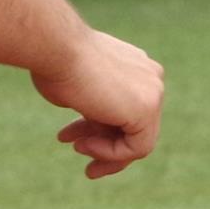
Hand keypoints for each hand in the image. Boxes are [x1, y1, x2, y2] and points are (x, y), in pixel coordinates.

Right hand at [30, 27, 164, 178]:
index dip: (99, 130)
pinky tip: (84, 145)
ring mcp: (153, 92)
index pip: (127, 110)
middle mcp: (151, 77)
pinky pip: (137, 148)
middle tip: (83, 159)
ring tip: (80, 156)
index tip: (74, 140)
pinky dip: (111, 153)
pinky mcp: (147, 109)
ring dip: (106, 154)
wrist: (56, 48)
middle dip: (105, 144)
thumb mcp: (78, 88)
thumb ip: (95, 103)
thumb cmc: (56, 62)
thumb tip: (95, 126)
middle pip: (134, 126)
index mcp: (136, 66)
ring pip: (138, 140)